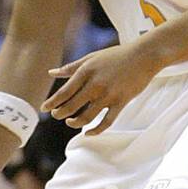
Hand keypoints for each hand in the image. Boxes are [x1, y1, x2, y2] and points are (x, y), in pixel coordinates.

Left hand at [42, 42, 160, 134]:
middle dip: (60, 114)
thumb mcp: (91, 58)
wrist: (143, 56)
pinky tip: (88, 133)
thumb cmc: (116, 55)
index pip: (64, 92)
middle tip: (56, 116)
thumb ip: (71, 68)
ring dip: (75, 123)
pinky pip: (106, 122)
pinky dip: (96, 130)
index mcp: (86, 72)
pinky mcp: (121, 102)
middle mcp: (95, 84)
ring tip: (70, 122)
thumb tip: (51, 73)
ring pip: (86, 117)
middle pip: (72, 106)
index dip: (52, 103)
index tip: (44, 109)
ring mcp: (108, 95)